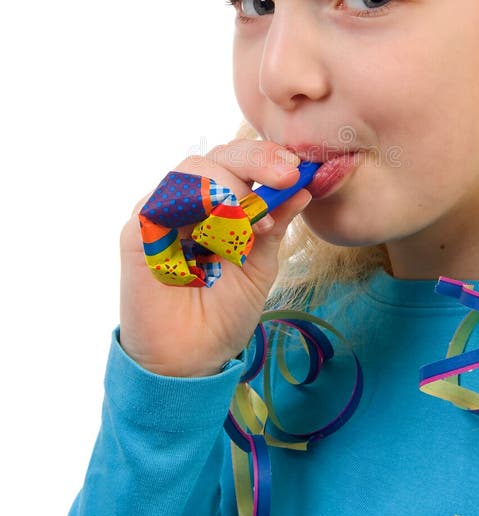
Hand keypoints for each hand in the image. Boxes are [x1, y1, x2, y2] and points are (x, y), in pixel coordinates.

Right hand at [118, 140, 310, 376]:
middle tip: (284, 178)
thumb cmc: (224, 311)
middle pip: (217, 156)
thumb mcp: (260, 263)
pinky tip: (221, 235)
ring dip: (230, 189)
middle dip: (255, 162)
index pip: (238, 162)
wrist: (192, 359)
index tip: (296, 170)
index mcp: (216, 204)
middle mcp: (186, 202)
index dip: (267, 158)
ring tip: (251, 225)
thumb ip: (274, 223)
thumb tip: (303, 187)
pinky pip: (165, 201)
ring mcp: (160, 212)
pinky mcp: (138, 231)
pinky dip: (199, 209)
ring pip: (192, 170)